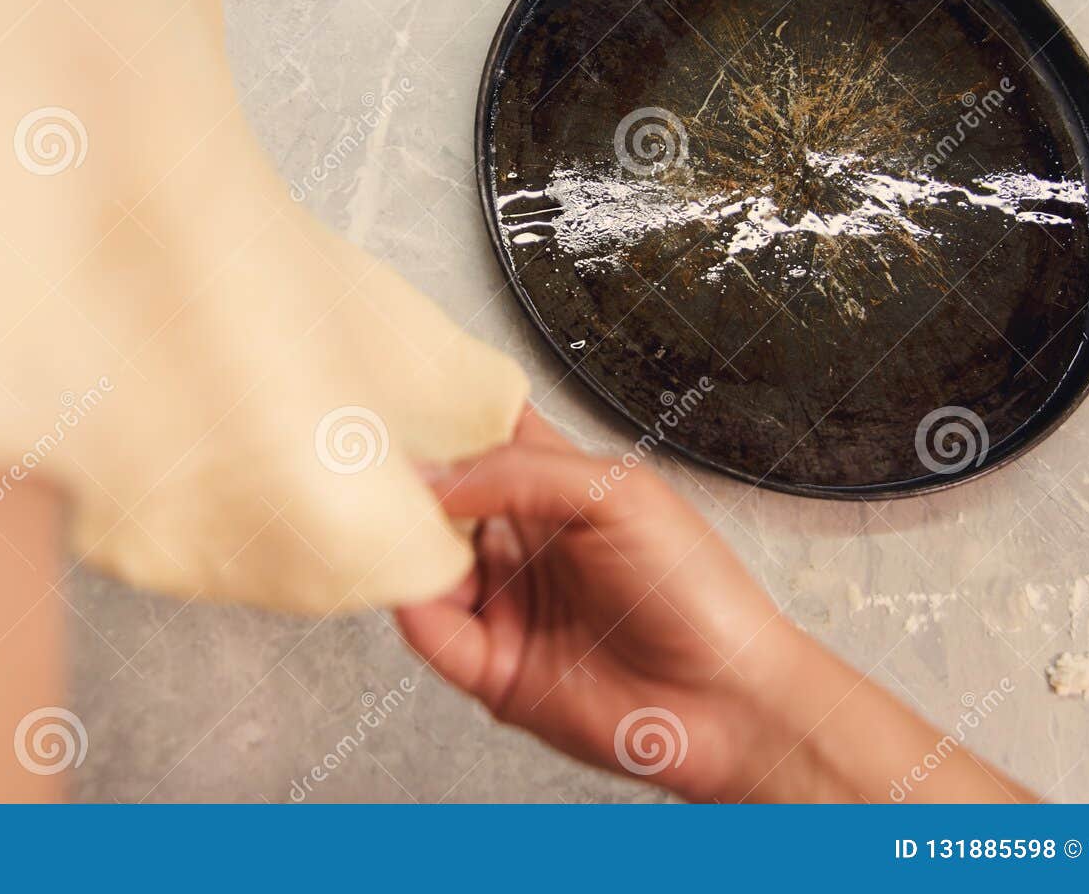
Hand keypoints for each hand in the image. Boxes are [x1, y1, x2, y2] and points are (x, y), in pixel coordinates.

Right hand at [396, 409, 1034, 803]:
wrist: (730, 699)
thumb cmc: (698, 590)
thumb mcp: (619, 496)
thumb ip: (525, 473)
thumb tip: (439, 475)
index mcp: (555, 488)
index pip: (485, 435)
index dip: (442, 413)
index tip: (394, 389)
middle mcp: (522, 541)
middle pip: (440, 501)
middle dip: (402, 480)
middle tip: (358, 455)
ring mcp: (505, 604)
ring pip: (425, 566)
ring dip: (400, 545)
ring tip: (375, 519)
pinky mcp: (494, 669)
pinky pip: (435, 636)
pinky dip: (414, 612)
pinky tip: (411, 588)